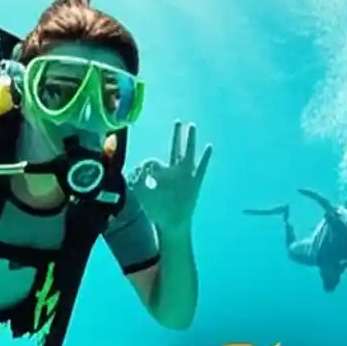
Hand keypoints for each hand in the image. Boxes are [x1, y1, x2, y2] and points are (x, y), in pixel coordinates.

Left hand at [130, 121, 212, 235]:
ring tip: (191, 126)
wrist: (172, 223)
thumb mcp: (144, 196)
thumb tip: (137, 171)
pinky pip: (201, 168)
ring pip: (188, 154)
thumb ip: (139, 183)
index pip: (156, 161)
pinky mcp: (195, 183)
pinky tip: (209, 147)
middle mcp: (176, 172)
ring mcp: (187, 176)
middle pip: (176, 149)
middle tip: (178, 121)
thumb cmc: (158, 211)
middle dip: (177, 136)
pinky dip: (205, 158)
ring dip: (189, 140)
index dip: (148, 166)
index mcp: (163, 174)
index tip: (143, 175)